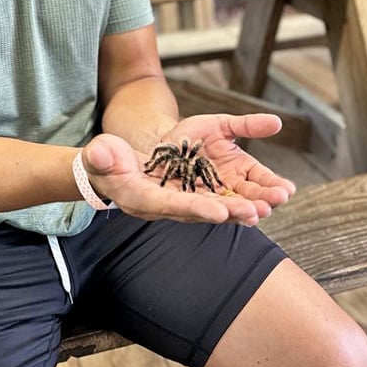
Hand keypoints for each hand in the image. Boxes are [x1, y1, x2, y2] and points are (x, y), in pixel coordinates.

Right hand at [81, 114, 294, 225]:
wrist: (109, 168)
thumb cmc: (103, 160)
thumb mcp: (99, 155)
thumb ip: (101, 156)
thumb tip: (101, 154)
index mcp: (141, 198)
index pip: (171, 205)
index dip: (195, 208)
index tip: (219, 210)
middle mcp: (164, 205)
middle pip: (200, 211)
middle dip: (228, 213)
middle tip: (256, 211)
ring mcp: (177, 200)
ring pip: (212, 206)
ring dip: (239, 208)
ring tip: (267, 206)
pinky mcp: (186, 193)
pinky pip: (214, 197)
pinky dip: (235, 200)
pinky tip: (258, 199)